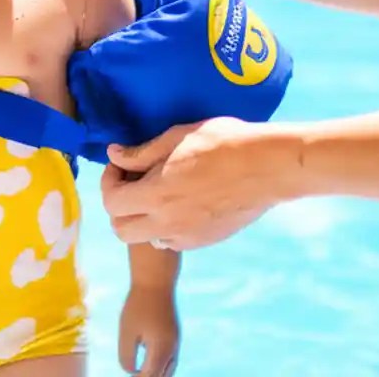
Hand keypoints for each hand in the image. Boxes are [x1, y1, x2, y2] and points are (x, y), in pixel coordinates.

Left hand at [100, 117, 299, 250]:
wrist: (269, 167)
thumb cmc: (224, 144)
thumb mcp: (177, 138)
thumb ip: (141, 152)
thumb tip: (114, 154)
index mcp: (156, 195)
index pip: (111, 202)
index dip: (109, 181)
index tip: (122, 166)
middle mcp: (167, 223)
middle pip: (121, 229)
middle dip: (119, 206)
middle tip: (133, 183)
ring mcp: (187, 236)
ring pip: (145, 238)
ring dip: (141, 219)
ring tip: (157, 194)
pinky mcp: (204, 240)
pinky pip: (171, 241)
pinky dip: (165, 227)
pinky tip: (180, 204)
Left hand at [119, 285, 180, 375]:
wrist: (155, 281)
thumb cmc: (138, 306)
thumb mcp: (127, 332)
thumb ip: (127, 355)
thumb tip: (130, 371)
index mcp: (161, 350)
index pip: (150, 376)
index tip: (128, 375)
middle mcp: (172, 349)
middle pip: (162, 375)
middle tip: (134, 374)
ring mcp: (176, 341)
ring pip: (169, 368)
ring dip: (156, 373)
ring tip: (140, 371)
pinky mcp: (174, 334)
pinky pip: (170, 358)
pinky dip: (160, 364)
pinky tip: (147, 360)